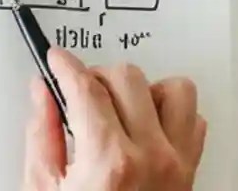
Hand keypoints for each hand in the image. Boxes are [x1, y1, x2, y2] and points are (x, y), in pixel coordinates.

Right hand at [22, 48, 205, 190]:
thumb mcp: (45, 190)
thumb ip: (42, 134)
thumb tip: (42, 95)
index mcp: (109, 161)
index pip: (86, 86)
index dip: (65, 65)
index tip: (57, 60)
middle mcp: (151, 157)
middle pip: (127, 78)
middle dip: (97, 77)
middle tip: (79, 92)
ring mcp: (178, 164)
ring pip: (174, 90)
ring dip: (144, 91)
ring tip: (120, 107)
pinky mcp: (192, 172)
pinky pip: (195, 121)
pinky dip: (173, 115)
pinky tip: (147, 126)